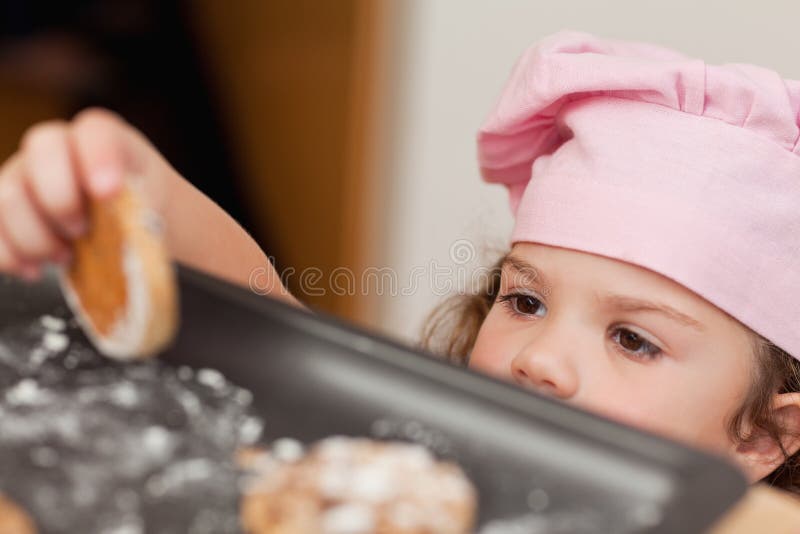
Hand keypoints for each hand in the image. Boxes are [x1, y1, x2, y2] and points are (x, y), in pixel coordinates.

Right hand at [0, 108, 173, 279]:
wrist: (127, 219)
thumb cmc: (139, 206)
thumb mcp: (151, 204)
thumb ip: (138, 209)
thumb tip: (124, 235)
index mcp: (102, 139)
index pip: (96, 131)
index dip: (98, 158)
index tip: (109, 193)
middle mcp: (55, 147)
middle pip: (40, 153)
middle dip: (60, 201)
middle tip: (82, 231)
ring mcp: (22, 175)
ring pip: (6, 196)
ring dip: (36, 236)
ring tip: (65, 257)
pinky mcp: (4, 211)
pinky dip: (10, 256)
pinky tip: (35, 269)